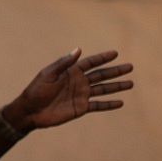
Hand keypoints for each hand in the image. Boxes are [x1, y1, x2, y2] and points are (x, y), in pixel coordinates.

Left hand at [8, 48, 133, 131]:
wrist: (31, 111)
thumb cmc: (36, 90)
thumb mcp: (49, 74)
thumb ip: (64, 63)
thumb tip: (79, 49)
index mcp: (71, 72)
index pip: (90, 63)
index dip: (102, 58)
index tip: (115, 53)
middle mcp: (78, 82)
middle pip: (101, 75)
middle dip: (115, 71)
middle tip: (130, 67)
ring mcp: (81, 95)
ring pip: (103, 89)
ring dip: (116, 86)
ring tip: (130, 83)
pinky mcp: (81, 108)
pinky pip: (98, 106)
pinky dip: (109, 104)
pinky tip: (120, 102)